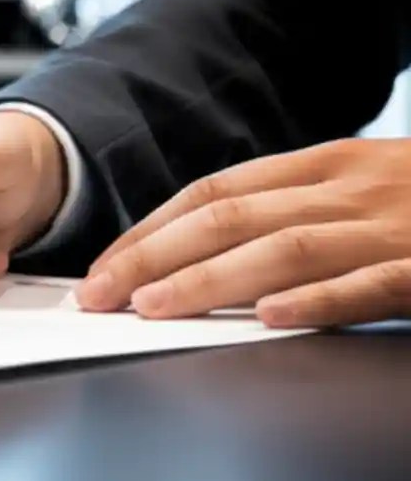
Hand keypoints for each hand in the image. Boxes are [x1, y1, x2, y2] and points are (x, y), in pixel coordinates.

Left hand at [74, 138, 410, 327]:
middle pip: (230, 217)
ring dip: (207, 278)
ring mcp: (392, 223)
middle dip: (153, 257)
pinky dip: (317, 299)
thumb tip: (202, 246)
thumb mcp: (358, 185)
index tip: (105, 266)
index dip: (151, 229)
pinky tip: (269, 316)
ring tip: (151, 308)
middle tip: (100, 295)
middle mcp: (349, 186)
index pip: (213, 193)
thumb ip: (291, 206)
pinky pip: (371, 282)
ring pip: (284, 247)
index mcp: (324, 164)